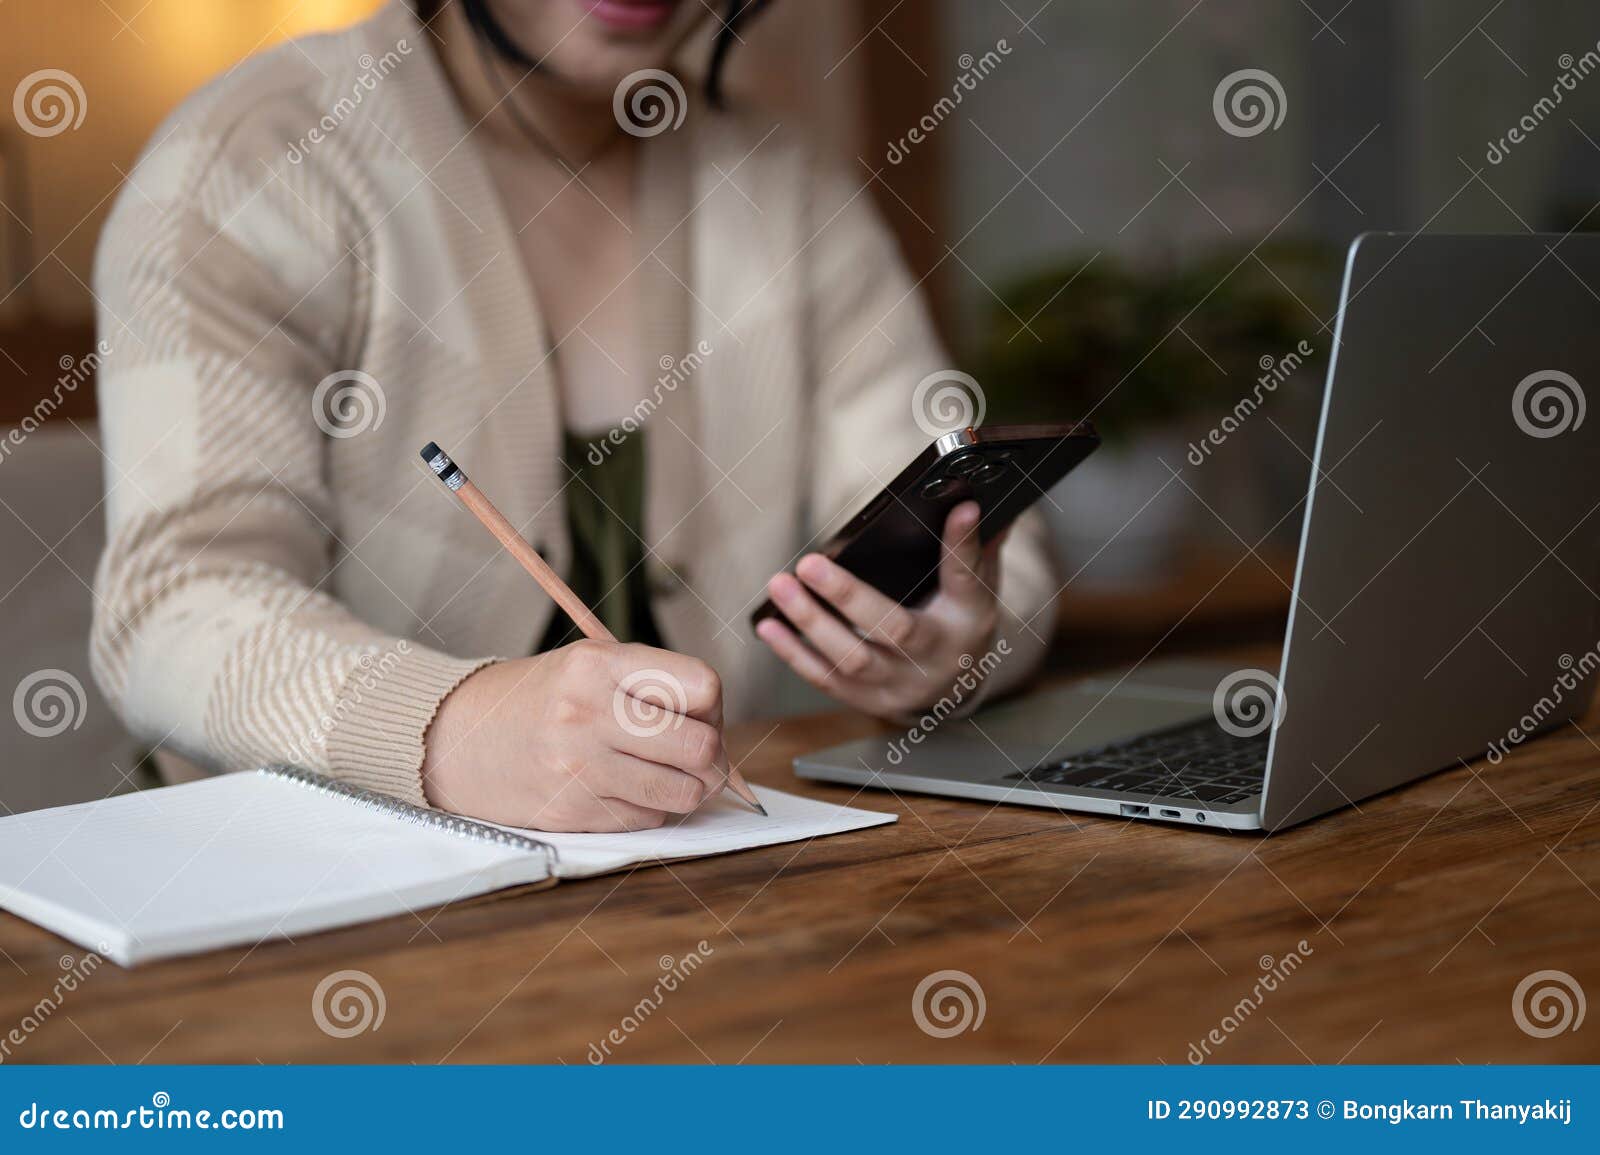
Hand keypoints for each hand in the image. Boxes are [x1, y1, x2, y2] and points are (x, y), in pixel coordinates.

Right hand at [421, 641, 727, 830]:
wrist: (456, 737)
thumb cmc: (538, 699)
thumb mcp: (589, 665)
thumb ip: (653, 686)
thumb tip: (721, 736)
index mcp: (598, 664)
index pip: (703, 686)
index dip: (713, 705)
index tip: (698, 713)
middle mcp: (588, 713)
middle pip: (702, 746)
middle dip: (710, 754)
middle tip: (691, 752)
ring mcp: (579, 768)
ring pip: (684, 792)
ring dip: (685, 788)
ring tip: (660, 772)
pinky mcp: (572, 812)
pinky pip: (647, 820)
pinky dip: (647, 808)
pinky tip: (621, 788)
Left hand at [755, 501, 1003, 719]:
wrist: (954, 687)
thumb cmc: (958, 622)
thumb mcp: (975, 588)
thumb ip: (972, 549)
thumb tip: (969, 501)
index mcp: (968, 619)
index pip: (968, 578)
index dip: (962, 544)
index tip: (961, 507)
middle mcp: (934, 657)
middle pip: (892, 628)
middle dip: (847, 595)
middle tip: (809, 563)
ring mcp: (900, 684)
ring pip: (851, 659)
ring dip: (810, 623)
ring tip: (781, 586)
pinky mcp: (868, 700)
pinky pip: (827, 679)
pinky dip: (794, 654)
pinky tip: (769, 627)